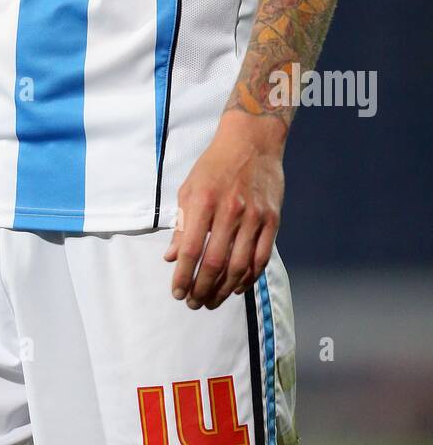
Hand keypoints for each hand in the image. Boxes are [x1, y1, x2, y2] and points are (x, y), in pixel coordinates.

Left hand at [164, 113, 284, 309]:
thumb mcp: (189, 188)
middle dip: (202, 289)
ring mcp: (254, 216)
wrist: (252, 141)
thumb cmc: (214, 165)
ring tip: (212, 301)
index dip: (182, 276)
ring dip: (224, 290)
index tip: (177, 293)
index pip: (191, 249)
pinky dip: (249, 277)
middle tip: (194, 303)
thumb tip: (171, 257)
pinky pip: (261, 257)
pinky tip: (237, 287)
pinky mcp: (273, 220)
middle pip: (215, 263)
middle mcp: (230, 210)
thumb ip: (181, 224)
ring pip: (239, 266)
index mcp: (204, 201)